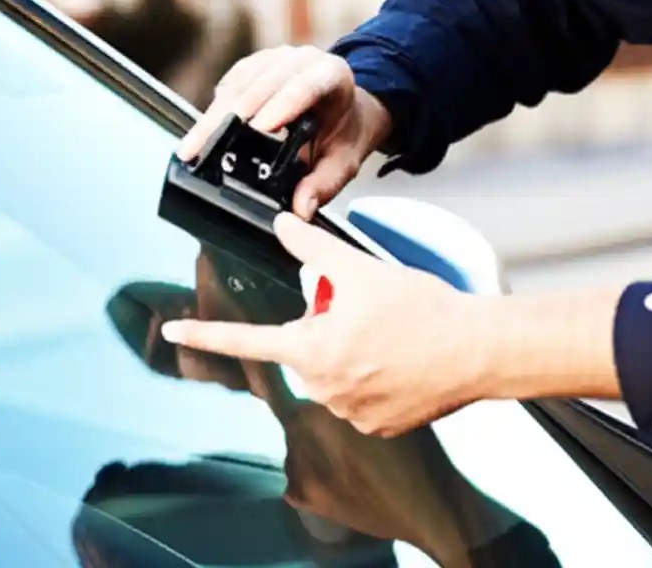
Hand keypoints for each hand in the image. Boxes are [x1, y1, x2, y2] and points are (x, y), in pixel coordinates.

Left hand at [162, 211, 493, 437]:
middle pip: (304, 348)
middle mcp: (325, 388)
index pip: (246, 340)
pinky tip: (401, 363)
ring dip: (350, 354)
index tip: (172, 330)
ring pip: (333, 373)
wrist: (479, 351)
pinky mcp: (378, 428)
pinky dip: (374, 378)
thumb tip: (283, 223)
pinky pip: (360, 398)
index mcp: (312, 350)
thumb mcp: (360, 268)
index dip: (204, 334)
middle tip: (365, 313)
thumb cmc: (423, 310)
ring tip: (391, 337)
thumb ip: (312, 248)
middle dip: (324, 328)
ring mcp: (351, 414)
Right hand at [176, 46, 392, 219]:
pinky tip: (202, 131)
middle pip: (262, 85)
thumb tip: (300, 208)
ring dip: (214, 116)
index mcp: (331, 75)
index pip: (305, 86)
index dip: (281, 105)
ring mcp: (275, 59)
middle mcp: (302, 60)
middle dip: (231, 117)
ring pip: (239, 84)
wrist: (345, 110)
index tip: (259, 128)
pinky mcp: (254, 65)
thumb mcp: (344, 161)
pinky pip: (229, 83)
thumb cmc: (344, 133)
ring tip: (194, 146)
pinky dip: (214, 108)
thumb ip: (324, 184)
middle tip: (207, 147)